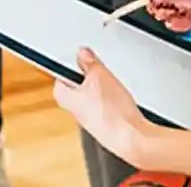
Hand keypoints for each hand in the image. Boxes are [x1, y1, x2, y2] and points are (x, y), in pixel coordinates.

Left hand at [52, 48, 147, 162]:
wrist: (130, 137)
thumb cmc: (111, 112)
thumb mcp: (100, 75)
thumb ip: (89, 62)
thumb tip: (82, 53)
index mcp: (64, 96)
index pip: (61, 76)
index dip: (72, 66)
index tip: (81, 58)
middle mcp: (74, 111)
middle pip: (78, 87)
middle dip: (89, 78)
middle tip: (99, 72)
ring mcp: (90, 120)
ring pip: (93, 98)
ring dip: (103, 91)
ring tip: (113, 88)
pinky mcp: (105, 127)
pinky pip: (106, 109)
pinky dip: (113, 104)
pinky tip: (122, 102)